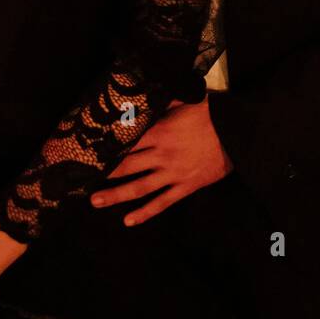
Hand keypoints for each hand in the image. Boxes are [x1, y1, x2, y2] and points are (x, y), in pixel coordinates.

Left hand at [90, 96, 232, 224]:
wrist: (239, 134)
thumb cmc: (212, 114)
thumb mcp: (185, 100)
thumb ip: (162, 102)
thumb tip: (144, 97)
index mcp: (160, 132)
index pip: (126, 144)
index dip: (106, 150)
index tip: (87, 154)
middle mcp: (163, 155)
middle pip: (127, 167)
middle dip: (103, 174)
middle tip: (80, 181)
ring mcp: (174, 174)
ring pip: (140, 188)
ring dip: (116, 196)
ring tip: (95, 201)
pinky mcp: (186, 187)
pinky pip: (162, 203)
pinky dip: (145, 213)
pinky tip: (129, 220)